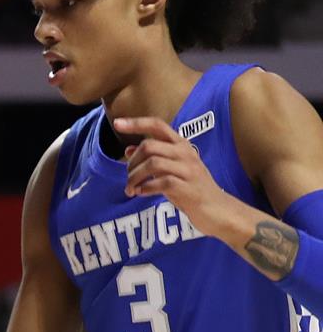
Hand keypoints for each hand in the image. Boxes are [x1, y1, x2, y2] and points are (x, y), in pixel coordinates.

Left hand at [116, 116, 233, 235]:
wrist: (215, 208)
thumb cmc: (189, 187)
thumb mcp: (170, 168)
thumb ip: (152, 158)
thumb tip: (128, 150)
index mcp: (180, 144)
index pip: (157, 125)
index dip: (136, 123)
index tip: (117, 123)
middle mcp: (185, 152)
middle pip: (149, 146)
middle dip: (132, 163)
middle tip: (128, 178)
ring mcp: (187, 169)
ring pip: (152, 163)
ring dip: (134, 178)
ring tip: (131, 190)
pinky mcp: (186, 187)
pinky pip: (160, 182)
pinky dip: (145, 188)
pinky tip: (141, 193)